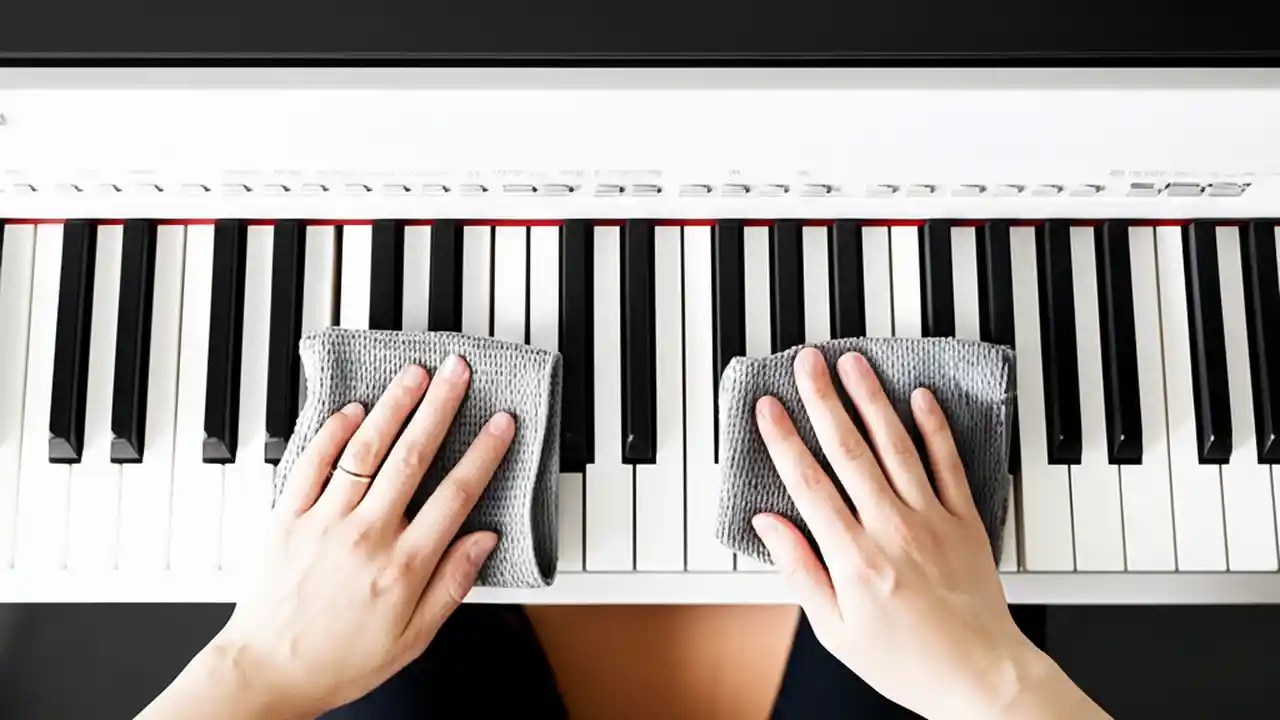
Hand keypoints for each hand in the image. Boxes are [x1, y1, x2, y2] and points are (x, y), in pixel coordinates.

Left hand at [141, 358, 514, 719]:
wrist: (268, 672)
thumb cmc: (339, 660)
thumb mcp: (414, 637)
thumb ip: (452, 584)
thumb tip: (484, 540)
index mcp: (402, 566)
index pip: (455, 495)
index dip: (483, 454)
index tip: (501, 424)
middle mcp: (365, 536)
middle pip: (412, 457)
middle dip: (440, 408)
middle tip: (458, 372)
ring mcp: (324, 522)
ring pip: (364, 451)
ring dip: (392, 406)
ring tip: (415, 374)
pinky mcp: (287, 518)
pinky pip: (312, 464)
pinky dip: (332, 432)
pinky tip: (353, 408)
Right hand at [753, 348, 1106, 719]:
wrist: (980, 677)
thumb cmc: (906, 661)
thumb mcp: (835, 630)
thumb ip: (801, 571)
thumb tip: (770, 526)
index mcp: (854, 559)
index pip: (809, 484)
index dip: (784, 440)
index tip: (769, 408)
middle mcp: (892, 530)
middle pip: (849, 451)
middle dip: (823, 401)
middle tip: (807, 363)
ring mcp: (932, 520)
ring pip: (896, 446)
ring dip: (872, 400)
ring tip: (853, 364)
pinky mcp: (965, 521)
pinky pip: (948, 464)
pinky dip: (935, 428)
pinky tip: (920, 396)